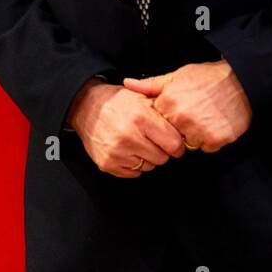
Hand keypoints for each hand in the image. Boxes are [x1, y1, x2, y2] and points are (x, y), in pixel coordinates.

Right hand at [67, 78, 186, 177]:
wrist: (86, 106)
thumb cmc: (117, 102)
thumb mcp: (142, 98)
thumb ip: (164, 111)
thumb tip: (185, 127)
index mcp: (141, 118)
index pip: (174, 144)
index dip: (177, 144)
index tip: (174, 142)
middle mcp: (129, 136)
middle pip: (162, 158)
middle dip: (162, 150)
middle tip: (152, 140)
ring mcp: (117, 152)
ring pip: (149, 167)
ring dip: (147, 157)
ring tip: (137, 142)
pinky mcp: (108, 163)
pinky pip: (133, 174)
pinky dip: (133, 164)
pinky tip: (127, 150)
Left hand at [121, 60, 250, 152]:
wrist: (242, 82)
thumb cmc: (209, 78)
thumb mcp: (177, 76)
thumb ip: (151, 85)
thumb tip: (127, 83)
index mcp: (168, 102)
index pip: (157, 122)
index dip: (167, 118)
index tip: (178, 110)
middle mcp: (181, 118)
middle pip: (172, 136)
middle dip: (180, 128)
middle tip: (194, 113)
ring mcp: (198, 130)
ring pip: (189, 144)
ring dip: (196, 135)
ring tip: (206, 117)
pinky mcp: (215, 140)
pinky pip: (207, 148)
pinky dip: (211, 139)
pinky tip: (216, 123)